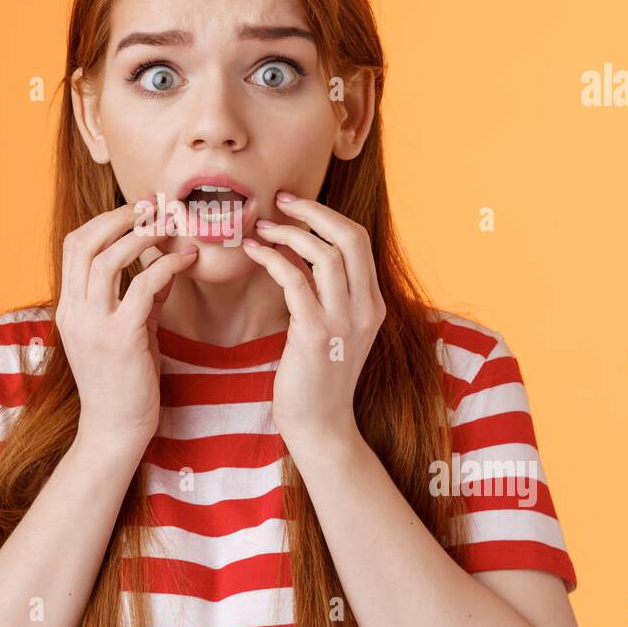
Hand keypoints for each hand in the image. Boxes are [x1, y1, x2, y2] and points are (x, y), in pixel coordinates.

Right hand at [56, 199, 198, 457]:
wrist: (115, 430)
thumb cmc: (123, 382)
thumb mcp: (128, 331)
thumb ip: (141, 298)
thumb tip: (163, 266)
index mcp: (70, 307)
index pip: (74, 246)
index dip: (103, 221)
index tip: (135, 211)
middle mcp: (74, 312)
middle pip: (84, 244)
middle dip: (118, 218)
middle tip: (151, 208)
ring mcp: (94, 325)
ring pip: (108, 260)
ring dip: (141, 235)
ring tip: (168, 226)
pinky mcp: (120, 339)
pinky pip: (141, 288)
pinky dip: (164, 266)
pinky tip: (185, 259)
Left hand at [239, 191, 385, 444]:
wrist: (320, 425)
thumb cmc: (318, 377)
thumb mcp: (335, 329)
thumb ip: (329, 293)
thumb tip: (304, 252)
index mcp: (373, 303)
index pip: (358, 240)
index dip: (326, 216)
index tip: (296, 204)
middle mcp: (365, 308)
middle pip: (349, 237)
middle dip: (313, 211)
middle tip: (280, 200)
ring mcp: (344, 322)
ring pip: (324, 254)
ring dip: (288, 234)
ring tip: (261, 228)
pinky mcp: (316, 334)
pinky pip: (295, 280)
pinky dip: (273, 259)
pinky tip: (254, 252)